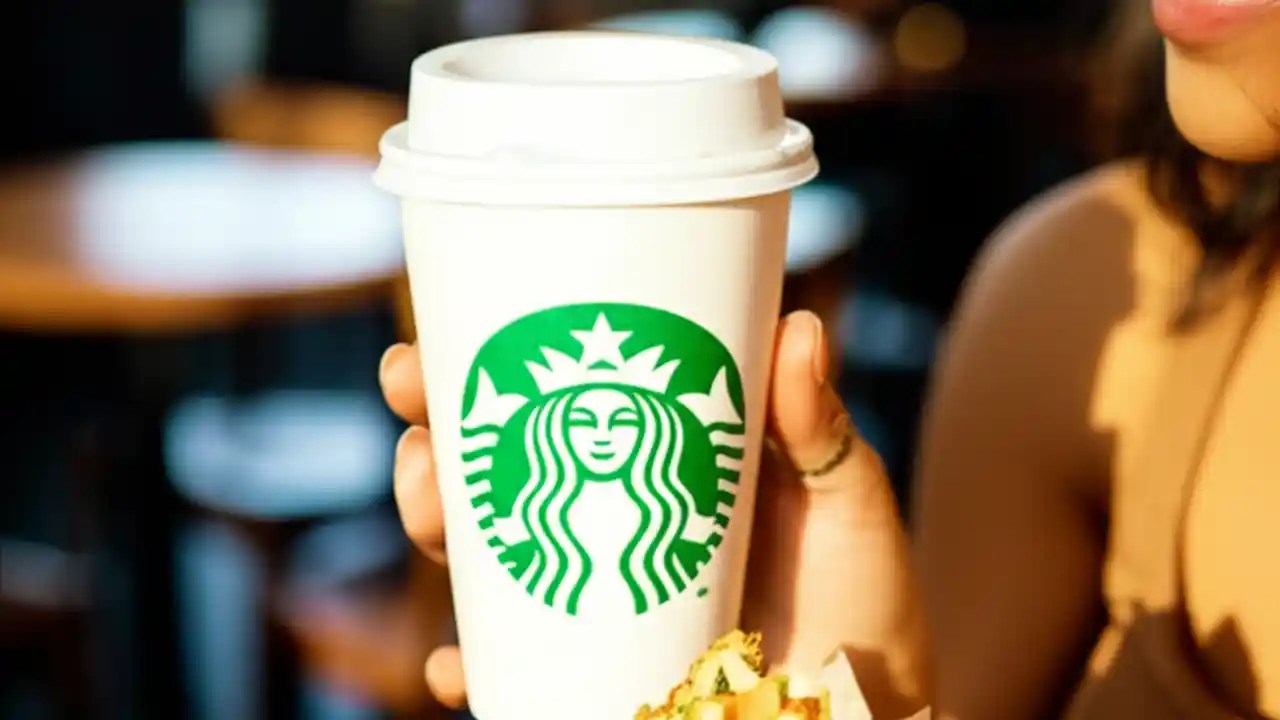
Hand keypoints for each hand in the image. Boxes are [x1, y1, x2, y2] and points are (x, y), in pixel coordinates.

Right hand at [380, 310, 931, 716]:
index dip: (478, 377)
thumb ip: (818, 426)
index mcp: (649, 466)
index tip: (425, 353)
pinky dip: (471, 671)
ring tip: (435, 522)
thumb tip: (801, 324)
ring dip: (433, 533)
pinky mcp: (597, 675)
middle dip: (432, 454)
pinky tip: (457, 668)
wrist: (866, 699)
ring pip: (482, 564)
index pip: (548, 406)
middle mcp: (605, 526)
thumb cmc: (863, 591)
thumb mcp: (845, 497)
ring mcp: (594, 600)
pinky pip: (514, 674)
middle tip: (423, 438)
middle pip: (490, 480)